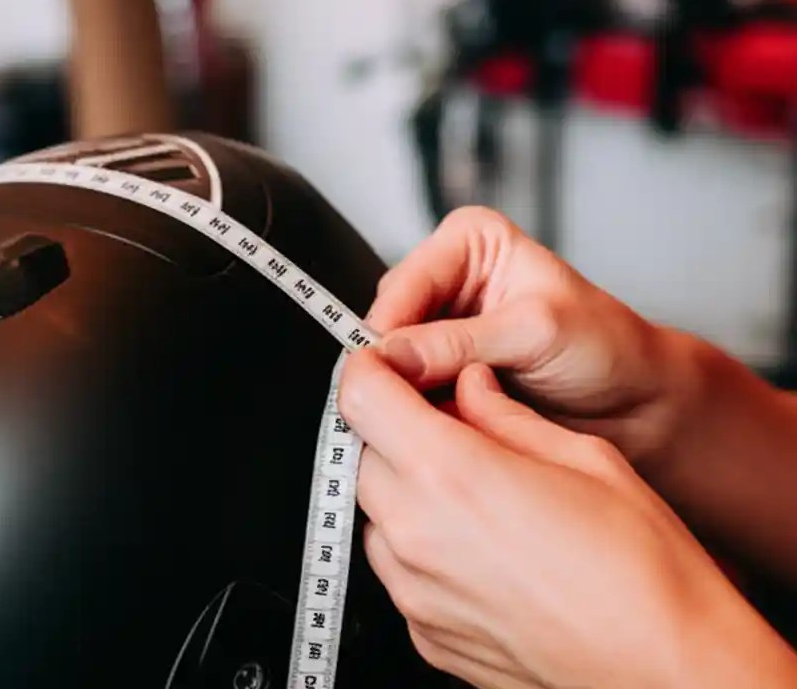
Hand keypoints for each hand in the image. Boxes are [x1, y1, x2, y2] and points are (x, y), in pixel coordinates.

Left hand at [337, 351, 796, 687]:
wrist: (665, 671)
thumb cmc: (643, 572)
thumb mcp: (582, 458)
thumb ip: (504, 415)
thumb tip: (468, 387)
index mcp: (450, 474)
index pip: (361, 395)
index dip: (373, 369)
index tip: (391, 367)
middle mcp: (416, 533)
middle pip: (364, 454)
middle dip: (398, 433)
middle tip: (455, 433)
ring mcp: (413, 590)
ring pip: (376, 513)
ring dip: (408, 492)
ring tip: (480, 499)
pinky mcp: (422, 632)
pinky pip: (399, 570)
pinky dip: (423, 549)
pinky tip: (484, 550)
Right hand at [368, 206, 694, 470]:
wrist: (638, 405)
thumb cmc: (607, 349)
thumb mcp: (534, 333)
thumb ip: (458, 341)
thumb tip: (391, 356)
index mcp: (469, 243)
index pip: (403, 285)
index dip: (387, 331)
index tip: (380, 373)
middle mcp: (449, 281)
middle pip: (388, 323)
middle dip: (394, 364)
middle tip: (398, 402)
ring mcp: (443, 330)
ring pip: (392, 362)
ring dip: (405, 392)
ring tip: (428, 416)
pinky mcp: (444, 372)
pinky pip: (408, 391)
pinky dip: (417, 410)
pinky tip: (435, 425)